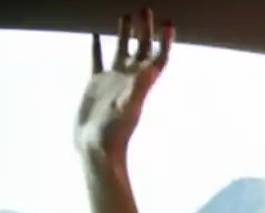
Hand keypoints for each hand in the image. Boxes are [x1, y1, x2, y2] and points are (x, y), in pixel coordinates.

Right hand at [76, 8, 172, 160]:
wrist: (95, 147)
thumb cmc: (115, 133)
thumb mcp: (129, 107)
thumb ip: (140, 87)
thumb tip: (151, 69)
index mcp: (141, 82)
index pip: (157, 57)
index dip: (164, 41)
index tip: (168, 23)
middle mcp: (129, 78)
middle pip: (141, 48)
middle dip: (145, 29)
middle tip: (145, 8)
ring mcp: (113, 80)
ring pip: (121, 49)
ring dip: (125, 33)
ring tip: (126, 14)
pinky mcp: (95, 84)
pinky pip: (97, 59)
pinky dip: (97, 45)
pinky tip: (96, 33)